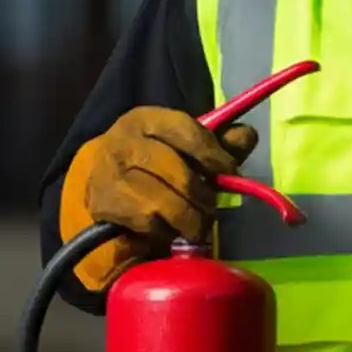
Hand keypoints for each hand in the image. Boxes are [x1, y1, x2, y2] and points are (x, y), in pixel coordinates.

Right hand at [59, 106, 257, 289]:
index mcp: (146, 120)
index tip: (231, 171)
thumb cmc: (155, 168)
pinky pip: (151, 223)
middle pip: (180, 174)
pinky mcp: (105, 204)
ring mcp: (110, 173)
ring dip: (189, 219)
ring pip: (168, 203)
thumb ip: (219, 144)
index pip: (185, 129)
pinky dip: (165, 231)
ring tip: (193, 221)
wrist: (104, 191)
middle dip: (203, 195)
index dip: (213, 153)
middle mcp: (123, 141)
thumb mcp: (184, 150)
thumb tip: (248, 135)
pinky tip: (164, 227)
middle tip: (210, 205)